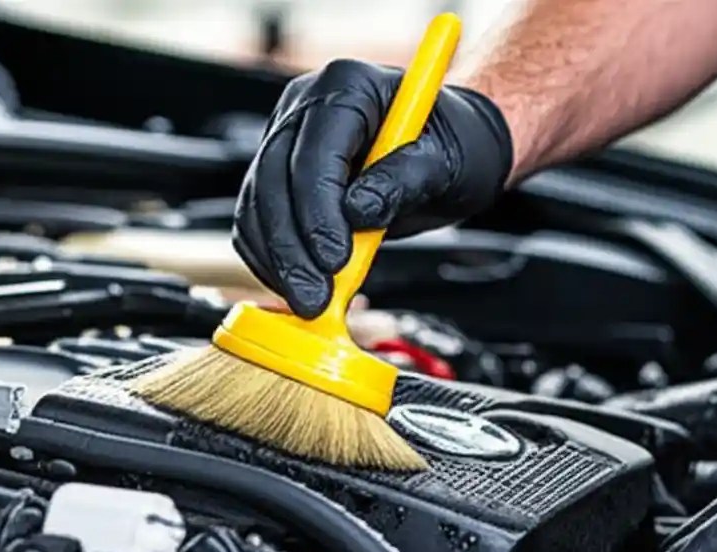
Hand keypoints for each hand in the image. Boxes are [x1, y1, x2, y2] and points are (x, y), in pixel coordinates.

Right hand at [233, 59, 513, 317]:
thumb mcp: (448, 161)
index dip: (318, 211)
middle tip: (315, 296)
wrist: (454, 148)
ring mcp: (287, 138)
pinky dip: (271, 257)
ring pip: (257, 203)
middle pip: (274, 180)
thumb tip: (357, 212)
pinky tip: (295, 284)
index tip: (335, 259)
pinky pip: (258, 219)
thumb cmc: (458, 142)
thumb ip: (404, 180)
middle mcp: (306, 106)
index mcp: (349, 86)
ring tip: (310, 300)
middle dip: (292, 246)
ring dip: (277, 259)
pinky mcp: (280, 174)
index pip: (314, 153)